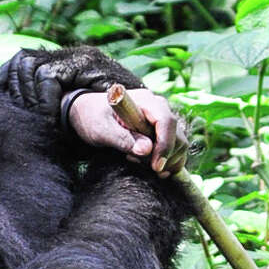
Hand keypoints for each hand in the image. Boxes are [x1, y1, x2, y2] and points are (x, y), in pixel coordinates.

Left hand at [68, 89, 187, 174]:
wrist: (89, 114)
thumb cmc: (93, 117)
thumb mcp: (101, 129)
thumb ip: (122, 139)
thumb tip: (146, 150)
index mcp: (146, 101)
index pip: (166, 122)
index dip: (165, 146)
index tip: (156, 166)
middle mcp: (159, 109)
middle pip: (178, 136)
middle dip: (166, 157)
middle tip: (143, 167)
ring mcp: (163, 121)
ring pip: (180, 145)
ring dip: (166, 162)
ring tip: (140, 163)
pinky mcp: (162, 133)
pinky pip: (176, 150)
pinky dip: (168, 163)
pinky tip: (150, 167)